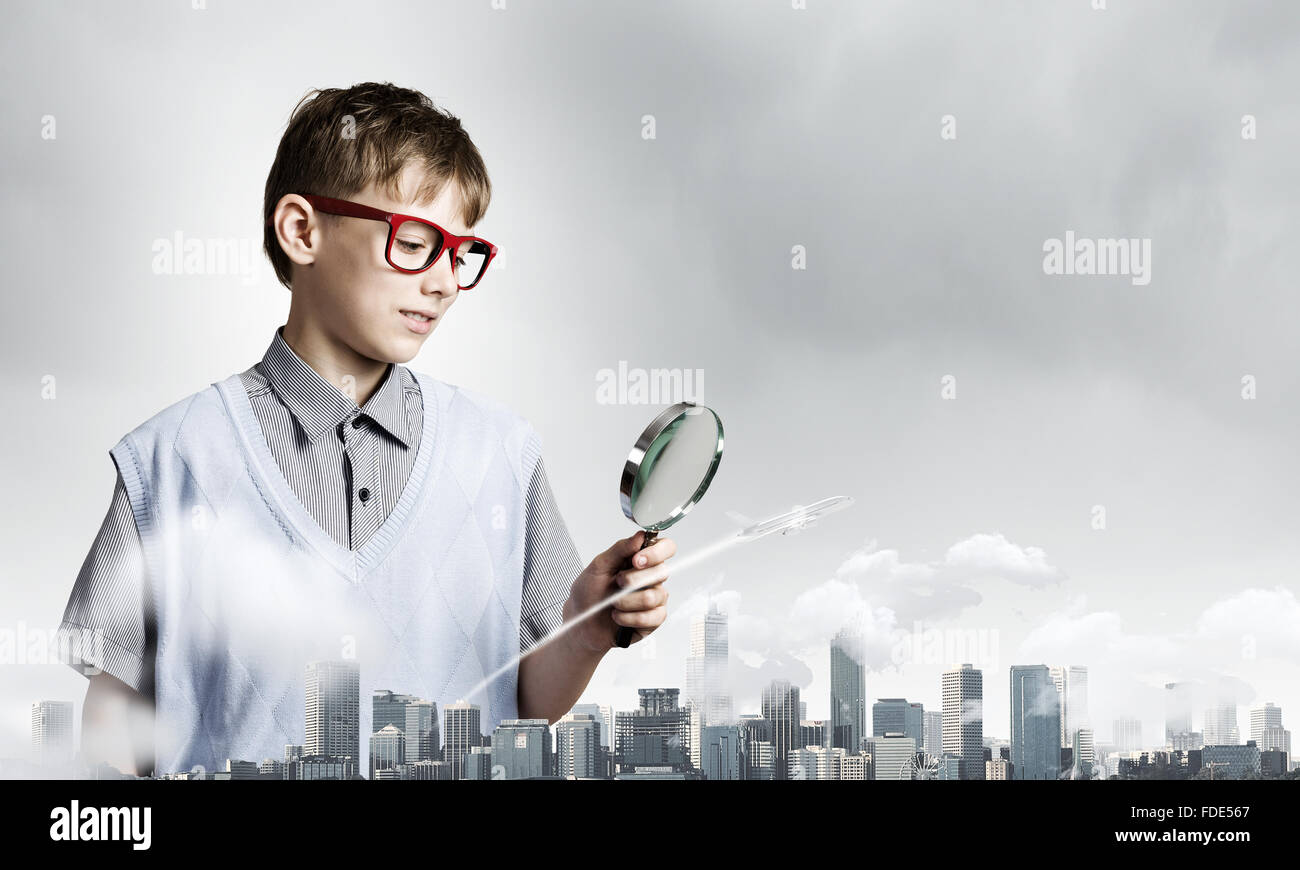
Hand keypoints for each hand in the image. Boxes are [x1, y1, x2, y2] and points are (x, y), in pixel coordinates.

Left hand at [563, 530, 676, 653]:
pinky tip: (619, 616)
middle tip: (617, 583)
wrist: (582, 623)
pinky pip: (652, 617)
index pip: (666, 548)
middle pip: (661, 572)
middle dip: (632, 580)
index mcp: (641, 560)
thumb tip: (640, 536)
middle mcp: (651, 578)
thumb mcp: (599, 566)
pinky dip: (628, 618)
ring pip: (652, 597)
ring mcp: (655, 598)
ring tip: (614, 603)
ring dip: (626, 601)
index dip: (656, 553)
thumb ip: (620, 549)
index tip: (636, 561)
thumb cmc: (589, 594)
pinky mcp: (653, 620)